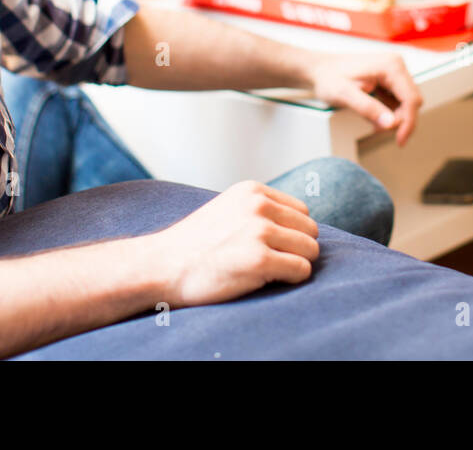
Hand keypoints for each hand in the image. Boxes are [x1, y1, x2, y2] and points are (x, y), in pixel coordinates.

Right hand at [148, 181, 319, 307]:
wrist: (162, 266)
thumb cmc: (195, 245)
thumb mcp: (228, 209)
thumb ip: (260, 210)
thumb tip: (300, 225)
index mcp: (252, 191)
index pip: (302, 211)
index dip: (291, 233)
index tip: (271, 248)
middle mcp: (258, 206)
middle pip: (310, 230)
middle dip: (297, 249)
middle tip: (272, 263)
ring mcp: (259, 232)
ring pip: (310, 250)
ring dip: (296, 265)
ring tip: (269, 272)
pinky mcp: (259, 260)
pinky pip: (302, 270)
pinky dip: (292, 280)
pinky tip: (269, 281)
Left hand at [304, 52, 421, 145]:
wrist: (319, 70)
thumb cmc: (328, 77)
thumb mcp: (345, 95)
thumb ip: (368, 109)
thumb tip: (391, 124)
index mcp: (390, 66)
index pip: (411, 99)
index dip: (408, 123)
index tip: (400, 140)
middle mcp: (396, 65)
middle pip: (411, 102)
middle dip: (399, 120)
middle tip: (377, 129)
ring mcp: (393, 71)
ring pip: (405, 103)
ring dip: (392, 117)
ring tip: (370, 120)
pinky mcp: (389, 79)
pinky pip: (397, 100)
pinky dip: (388, 112)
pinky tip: (372, 114)